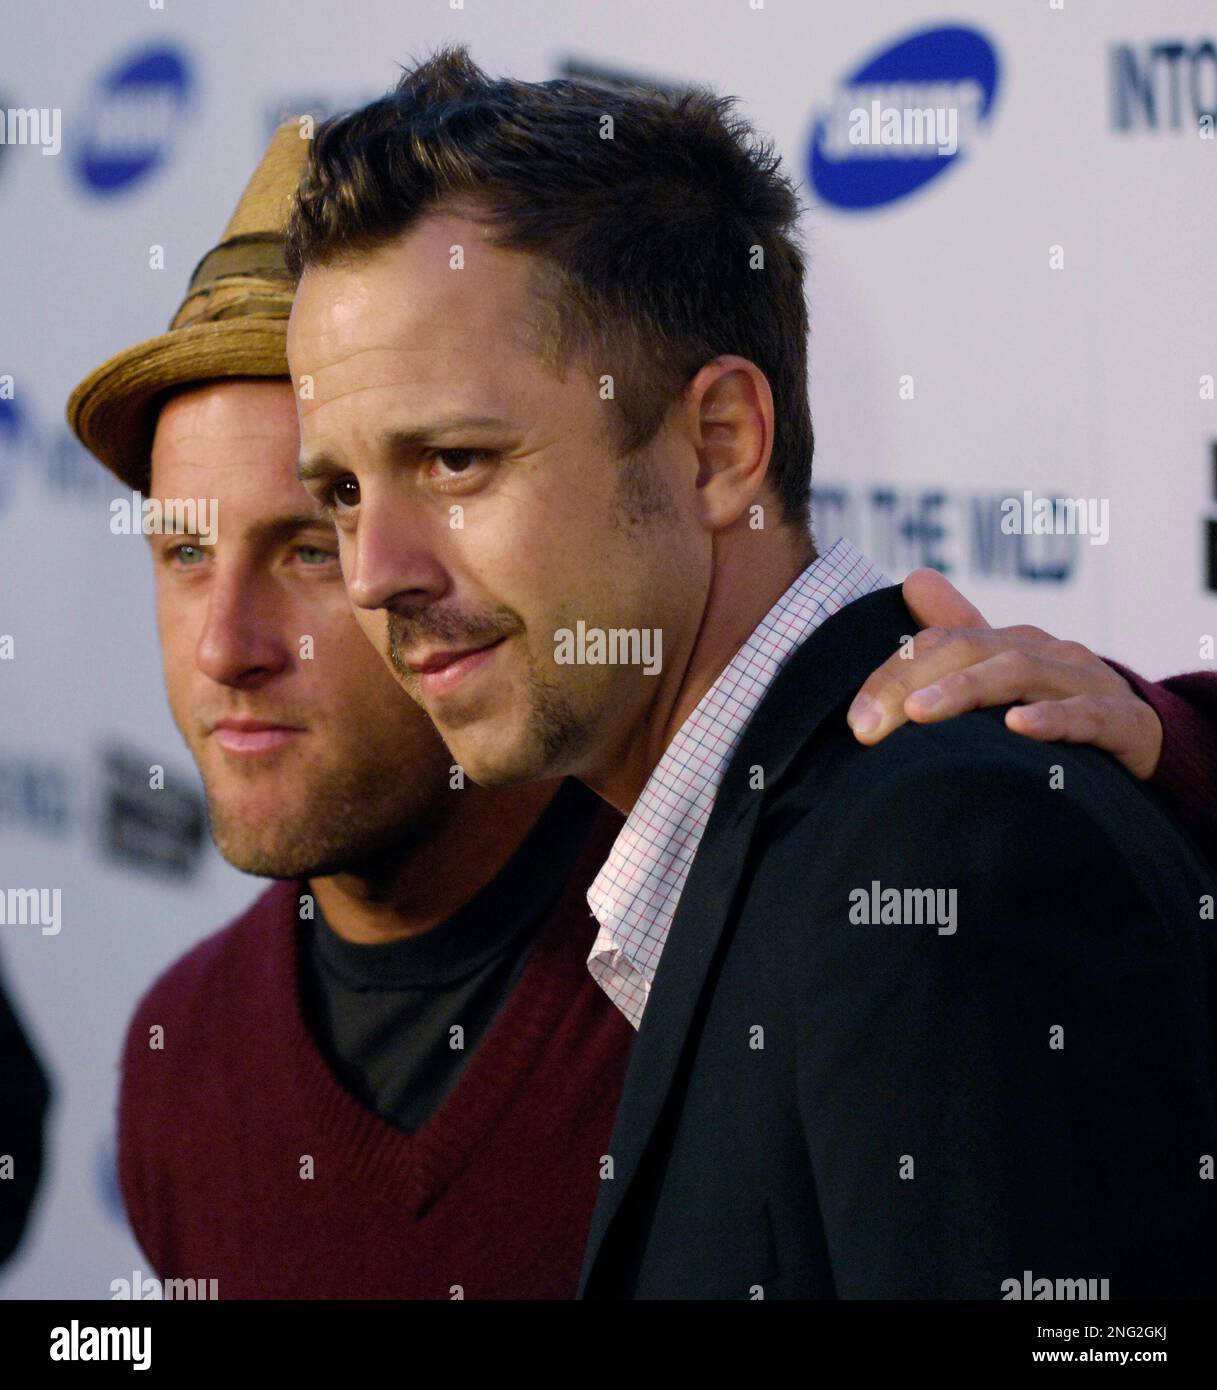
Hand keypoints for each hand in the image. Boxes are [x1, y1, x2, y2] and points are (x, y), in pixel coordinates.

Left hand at [846, 568, 1163, 777]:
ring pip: (1020, 674)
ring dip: (967, 692)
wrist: (1147, 741)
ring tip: (920, 714)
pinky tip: (1017, 727)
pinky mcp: (1124, 721)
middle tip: (868, 726)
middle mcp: (1045, 652)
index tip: (855, 718)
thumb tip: (914, 578)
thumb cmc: (1061, 707)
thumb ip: (958, 634)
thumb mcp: (1005, 673)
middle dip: (911, 684)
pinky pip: (1088, 715)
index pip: (937, 645)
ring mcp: (1086, 682)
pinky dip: (1052, 719)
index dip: (891, 675)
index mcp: (1009, 643)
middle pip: (969, 652)